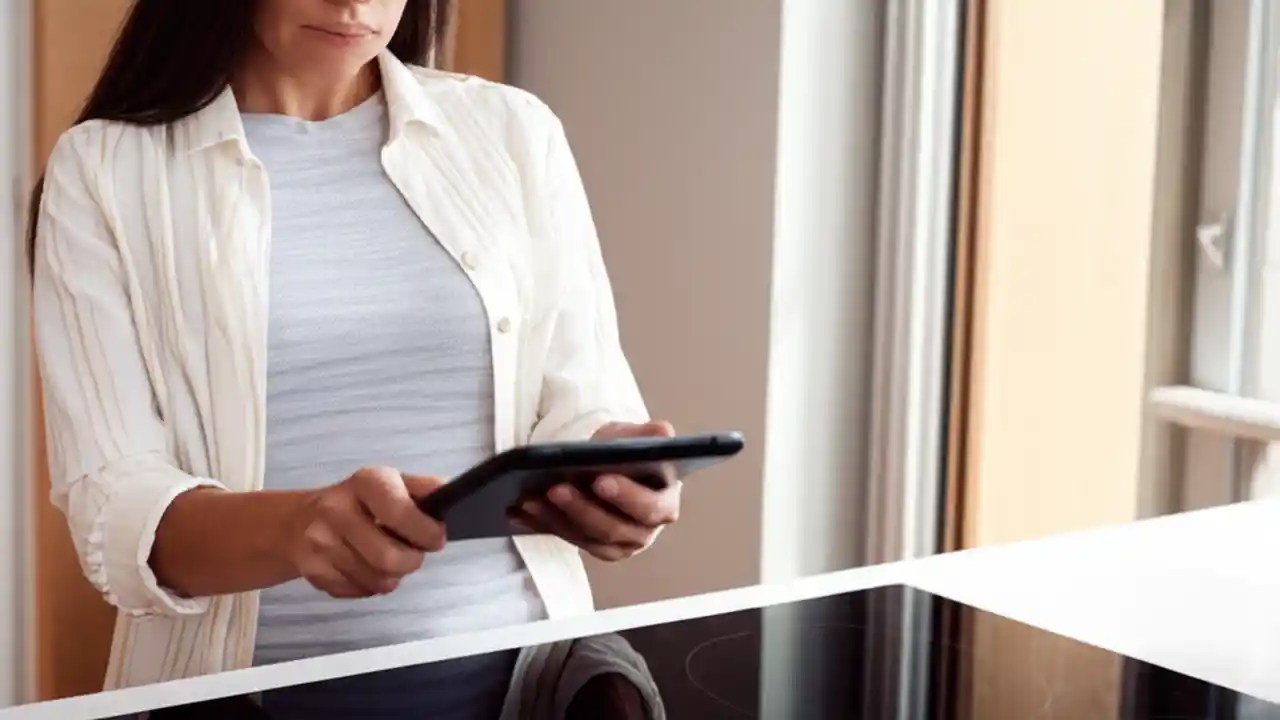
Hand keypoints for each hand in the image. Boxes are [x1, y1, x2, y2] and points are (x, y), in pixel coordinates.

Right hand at [276, 466, 446, 597]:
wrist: (300, 520)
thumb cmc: (360, 502)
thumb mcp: (393, 483)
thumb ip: (425, 489)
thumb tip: (449, 495)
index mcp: (366, 482)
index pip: (400, 513)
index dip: (426, 533)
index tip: (435, 538)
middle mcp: (336, 508)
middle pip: (389, 558)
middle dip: (411, 562)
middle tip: (412, 555)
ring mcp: (319, 541)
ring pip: (377, 581)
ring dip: (392, 576)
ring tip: (388, 559)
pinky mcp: (312, 571)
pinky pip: (359, 592)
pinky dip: (370, 585)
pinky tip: (365, 568)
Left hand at [511, 420, 681, 561]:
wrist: (608, 465)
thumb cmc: (626, 454)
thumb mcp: (635, 438)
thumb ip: (649, 436)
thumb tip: (662, 432)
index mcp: (664, 503)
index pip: (650, 507)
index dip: (626, 497)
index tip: (599, 479)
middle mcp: (644, 531)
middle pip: (614, 529)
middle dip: (582, 509)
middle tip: (555, 488)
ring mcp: (619, 544)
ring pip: (587, 538)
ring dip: (556, 519)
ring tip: (530, 498)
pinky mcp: (592, 547)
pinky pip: (566, 540)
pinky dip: (542, 525)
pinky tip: (519, 511)